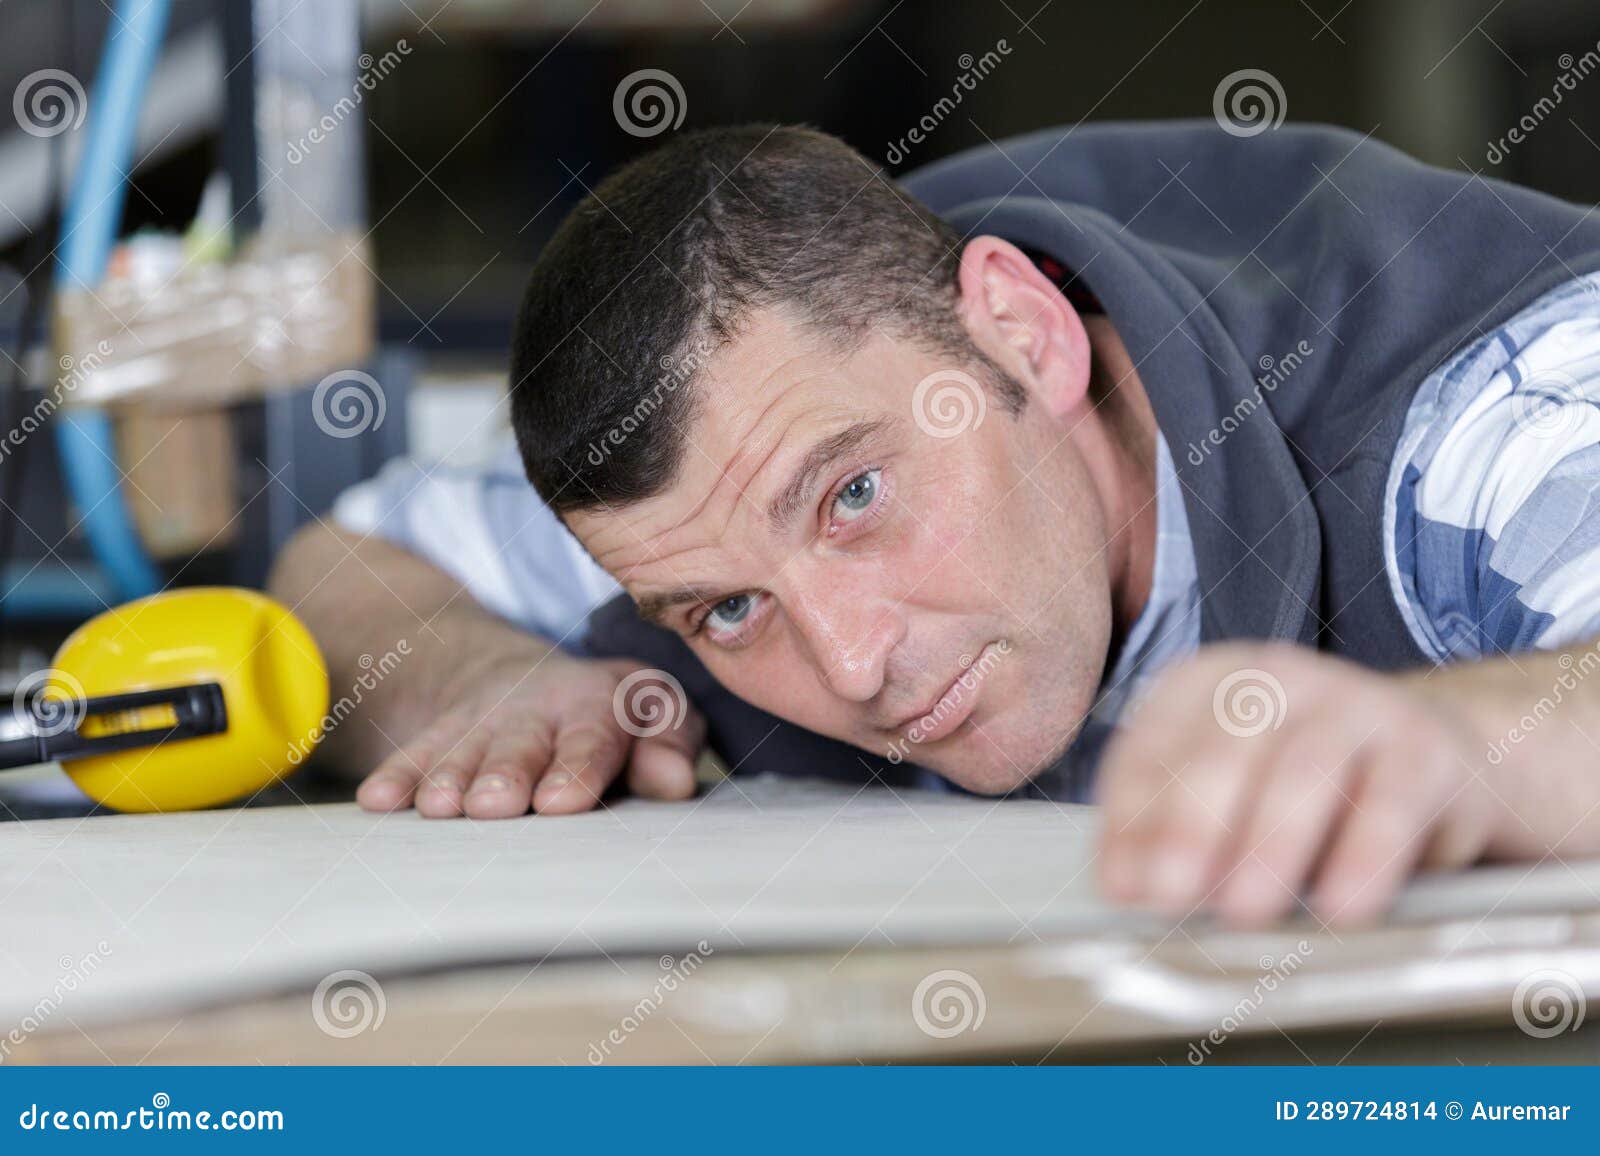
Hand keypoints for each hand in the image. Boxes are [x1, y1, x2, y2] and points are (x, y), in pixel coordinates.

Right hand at [355, 651, 706, 818]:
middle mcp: (537, 710)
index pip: (591, 736)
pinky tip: (379, 802)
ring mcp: (483, 722)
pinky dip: (398, 777)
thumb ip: (669, 744)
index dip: (576, 767)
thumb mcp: (655, 714)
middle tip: (494, 805)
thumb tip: (676, 780)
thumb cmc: (616, 718)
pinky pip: (416, 754)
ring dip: (449, 778)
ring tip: (438, 808)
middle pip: (519, 745)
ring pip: (463, 752)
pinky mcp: (441, 736)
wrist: (533, 684)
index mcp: (599, 704)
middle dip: (505, 774)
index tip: (560, 802)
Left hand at [1096, 642, 1502, 927]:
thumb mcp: (1233, 796)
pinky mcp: (1426, 747)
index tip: (1123, 890)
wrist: (1447, 754)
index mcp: (1208, 682)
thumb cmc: (1311, 789)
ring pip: (1303, 771)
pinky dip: (1363, 860)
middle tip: (1173, 898)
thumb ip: (1173, 832)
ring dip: (1268, 847)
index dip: (1132, 822)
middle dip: (1190, 829)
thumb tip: (1128, 889)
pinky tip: (1342, 909)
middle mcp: (1277, 679)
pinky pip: (1391, 804)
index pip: (1150, 749)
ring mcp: (1356, 703)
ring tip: (1245, 912)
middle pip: (1222, 752)